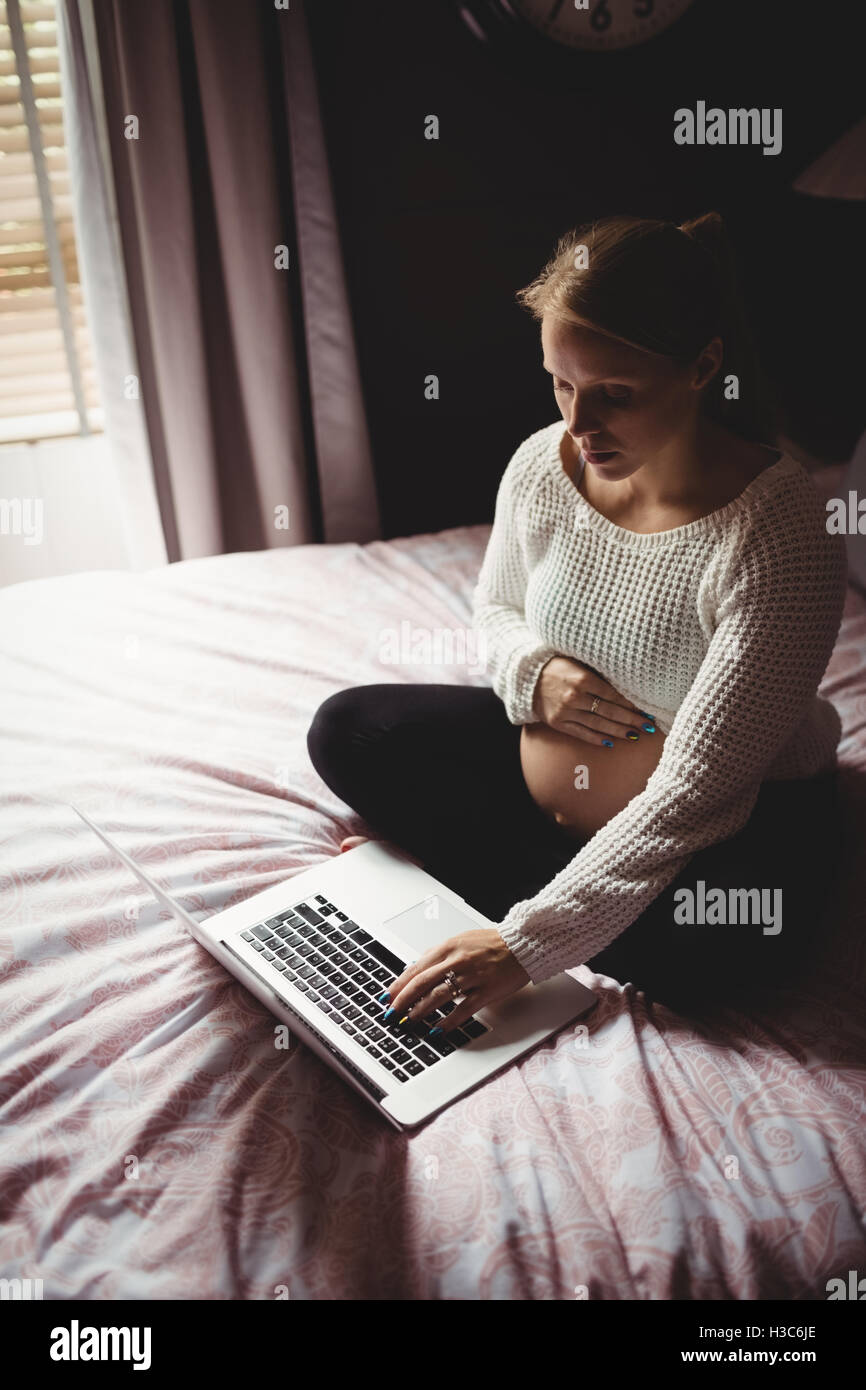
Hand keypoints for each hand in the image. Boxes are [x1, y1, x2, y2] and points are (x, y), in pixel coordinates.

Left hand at [382, 928, 529, 1034]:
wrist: (522, 942)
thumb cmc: (492, 943)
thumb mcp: (460, 941)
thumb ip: (438, 955)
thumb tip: (415, 969)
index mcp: (448, 947)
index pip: (416, 968)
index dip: (399, 985)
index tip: (388, 997)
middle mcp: (457, 960)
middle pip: (422, 982)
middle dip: (403, 1000)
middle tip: (392, 1013)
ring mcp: (472, 976)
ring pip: (439, 996)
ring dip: (420, 1011)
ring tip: (409, 1022)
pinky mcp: (487, 990)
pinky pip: (463, 1009)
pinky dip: (448, 1021)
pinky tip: (438, 1030)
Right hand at [532, 656, 648, 745]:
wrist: (528, 676)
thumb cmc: (558, 665)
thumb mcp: (579, 662)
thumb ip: (600, 673)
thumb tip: (627, 685)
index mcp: (582, 678)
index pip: (614, 695)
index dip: (632, 705)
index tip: (646, 711)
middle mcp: (575, 696)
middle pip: (610, 712)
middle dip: (631, 720)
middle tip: (648, 727)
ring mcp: (565, 712)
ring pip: (598, 725)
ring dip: (619, 731)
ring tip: (635, 736)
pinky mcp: (558, 723)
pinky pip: (581, 733)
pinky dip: (597, 739)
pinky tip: (611, 742)